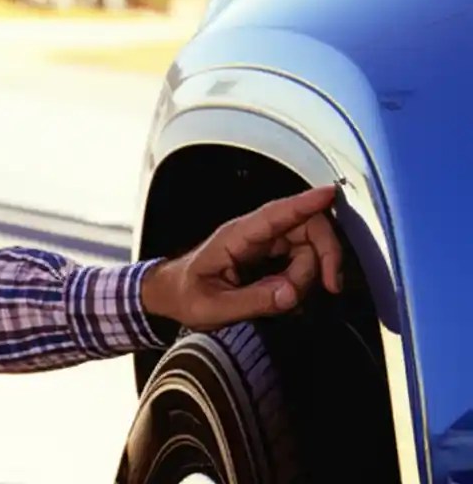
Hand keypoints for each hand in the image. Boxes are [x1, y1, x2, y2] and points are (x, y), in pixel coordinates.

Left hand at [140, 185, 342, 331]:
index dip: (304, 203)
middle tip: (329, 287)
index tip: (330, 194)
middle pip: (304, 226)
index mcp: (235, 237)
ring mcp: (262, 242)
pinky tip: (289, 296)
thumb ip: (252, 301)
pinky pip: (300, 258)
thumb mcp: (213, 306)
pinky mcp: (268, 254)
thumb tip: (290, 294)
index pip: (275, 214)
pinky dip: (305, 277)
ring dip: (311, 273)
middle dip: (324, 254)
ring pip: (306, 245)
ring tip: (285, 299)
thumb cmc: (185, 295)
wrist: (171, 294)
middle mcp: (252, 234)